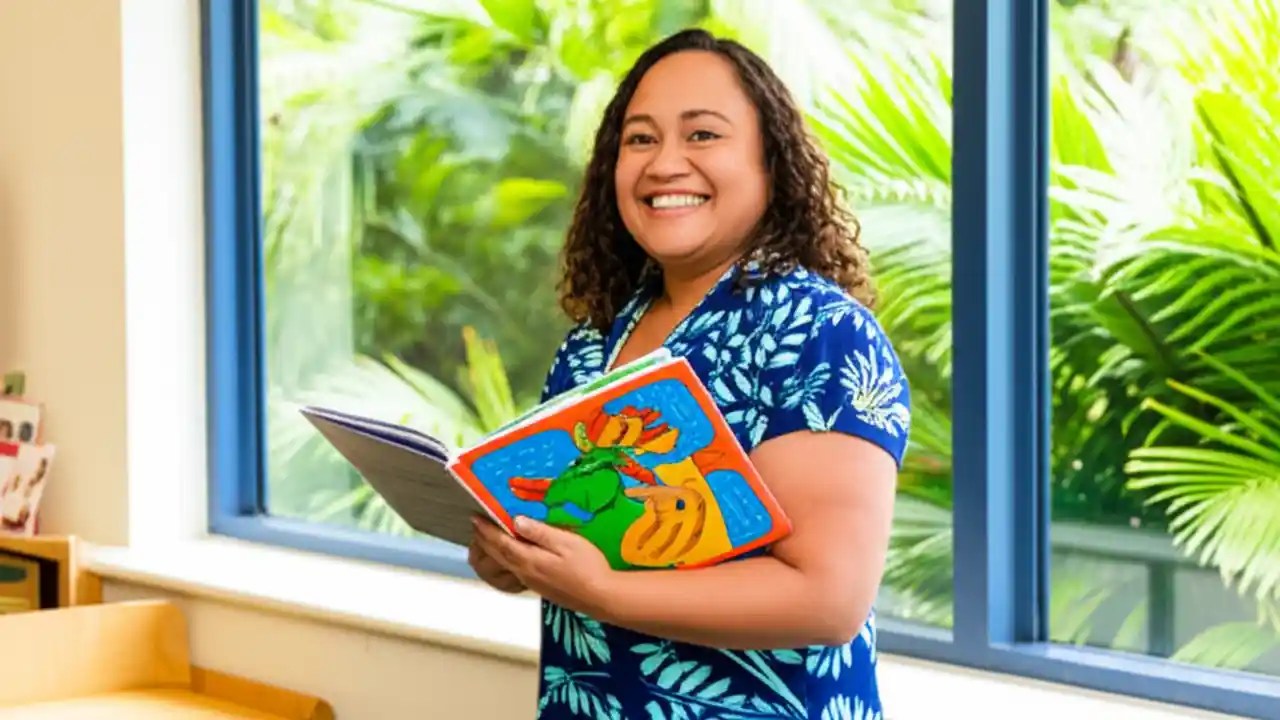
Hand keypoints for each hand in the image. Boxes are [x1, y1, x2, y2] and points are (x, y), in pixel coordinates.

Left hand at [472, 514, 615, 616]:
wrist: (601, 597)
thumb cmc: (588, 566)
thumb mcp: (567, 542)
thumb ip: (540, 532)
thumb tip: (516, 521)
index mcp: (530, 559)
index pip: (501, 543)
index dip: (487, 530)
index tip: (475, 518)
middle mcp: (526, 572)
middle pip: (499, 555)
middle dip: (484, 540)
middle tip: (475, 526)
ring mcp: (532, 582)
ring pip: (504, 564)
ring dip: (492, 551)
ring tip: (487, 540)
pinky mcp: (540, 587)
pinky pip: (514, 571)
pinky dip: (504, 560)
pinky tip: (511, 556)